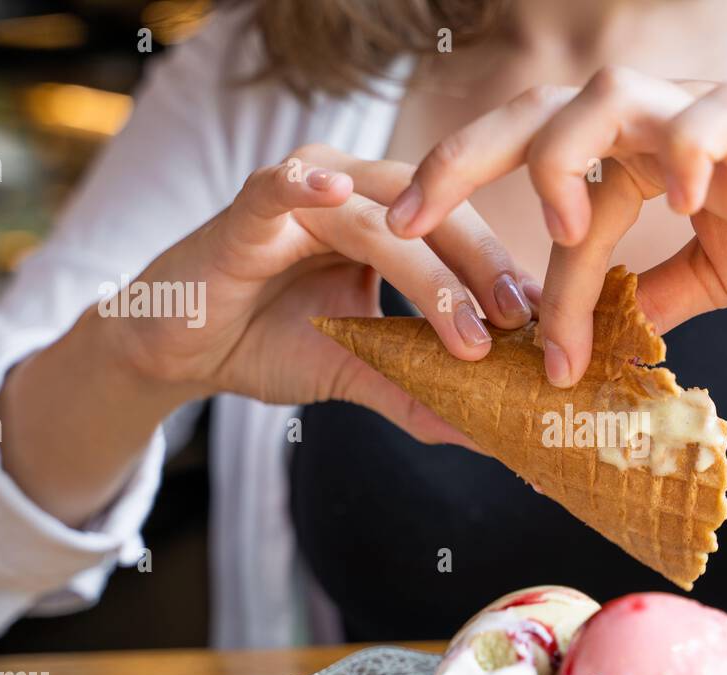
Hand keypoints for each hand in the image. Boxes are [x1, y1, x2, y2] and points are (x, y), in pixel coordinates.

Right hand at [103, 143, 539, 443]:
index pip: (460, 234)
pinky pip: (278, 186)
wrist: (177, 349)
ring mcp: (300, 194)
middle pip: (436, 216)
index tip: (549, 324)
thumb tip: (488, 436)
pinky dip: (303, 186)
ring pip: (379, 219)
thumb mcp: (357, 370)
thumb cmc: (267, 342)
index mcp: (386, 219)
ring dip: (429, 275)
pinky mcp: (245, 208)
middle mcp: (352, 192)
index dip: (503, 274)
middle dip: (484, 269)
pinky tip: (333, 193)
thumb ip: (417, 392)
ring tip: (468, 330)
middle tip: (526, 321)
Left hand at [385, 70, 726, 384]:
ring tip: (555, 223)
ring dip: (563, 157)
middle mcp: (653, 125)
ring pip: (604, 101)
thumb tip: (599, 342)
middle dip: (460, 160)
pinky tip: (676, 199)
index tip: (430, 282)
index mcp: (632, 156)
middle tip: (403, 218)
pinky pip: (708, 118)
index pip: (537, 184)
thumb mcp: (714, 274)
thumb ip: (652, 294)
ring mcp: (702, 116)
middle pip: (534, 116)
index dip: (483, 228)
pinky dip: (684, 149)